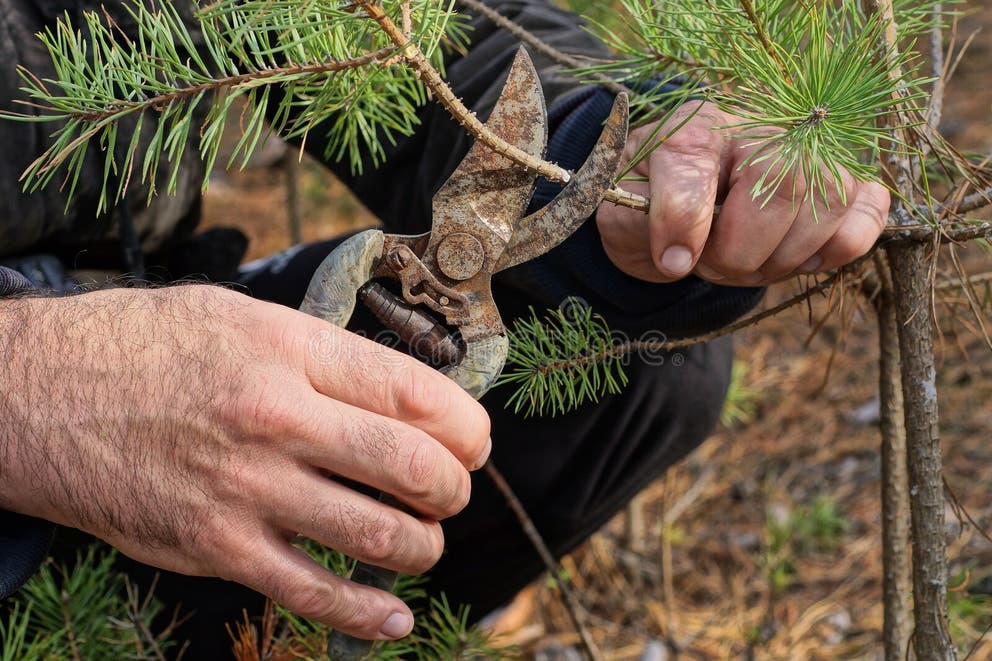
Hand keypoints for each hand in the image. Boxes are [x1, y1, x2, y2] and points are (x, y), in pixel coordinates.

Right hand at [0, 286, 489, 640]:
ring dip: (423, 546)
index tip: (474, 440)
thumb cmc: (144, 345)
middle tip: (452, 491)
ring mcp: (248, 488)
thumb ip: (321, 354)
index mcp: (292, 351)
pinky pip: (311, 592)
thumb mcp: (241, 316)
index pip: (417, 394)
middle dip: (454, 488)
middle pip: (413, 466)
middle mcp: (279, 418)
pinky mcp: (216, 546)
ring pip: (378, 535)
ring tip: (424, 540)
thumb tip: (397, 391)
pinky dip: (368, 613)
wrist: (38, 394)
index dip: (467, 425)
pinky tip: (396, 616)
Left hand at [596, 101, 889, 284]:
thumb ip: (635, 224)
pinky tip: (793, 256)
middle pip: (782, 184)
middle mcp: (759, 125)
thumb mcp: (621, 212)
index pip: (694, 164)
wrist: (680, 205)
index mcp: (694, 126)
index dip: (683, 223)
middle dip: (741, 251)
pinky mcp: (845, 183)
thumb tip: (680, 258)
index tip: (672, 262)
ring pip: (828, 201)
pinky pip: (866, 215)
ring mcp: (810, 150)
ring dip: (781, 257)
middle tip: (713, 266)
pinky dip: (834, 250)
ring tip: (747, 261)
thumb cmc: (652, 205)